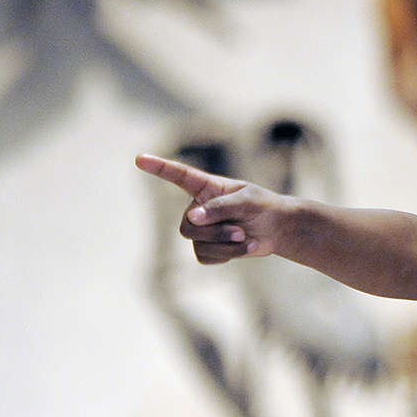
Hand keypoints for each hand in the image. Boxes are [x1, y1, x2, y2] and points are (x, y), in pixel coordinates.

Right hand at [136, 153, 293, 263]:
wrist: (277, 229)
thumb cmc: (262, 206)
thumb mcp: (247, 201)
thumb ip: (220, 207)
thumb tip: (192, 218)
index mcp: (206, 187)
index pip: (178, 176)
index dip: (158, 168)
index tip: (139, 159)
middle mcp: (198, 207)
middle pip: (187, 226)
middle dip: (215, 232)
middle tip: (239, 230)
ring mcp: (201, 229)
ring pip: (197, 243)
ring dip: (226, 244)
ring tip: (246, 237)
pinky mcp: (206, 248)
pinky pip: (207, 257)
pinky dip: (229, 255)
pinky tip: (244, 246)